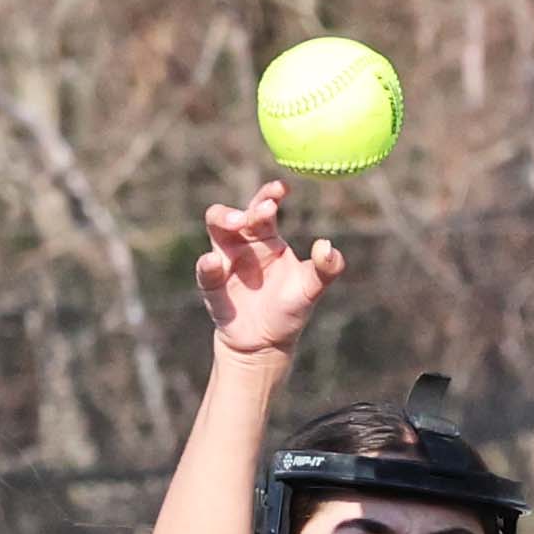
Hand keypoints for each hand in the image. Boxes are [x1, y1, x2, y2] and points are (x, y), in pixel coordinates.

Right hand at [196, 181, 344, 359]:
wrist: (266, 344)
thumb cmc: (289, 309)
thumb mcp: (312, 288)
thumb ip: (327, 268)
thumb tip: (326, 246)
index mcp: (267, 238)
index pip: (264, 206)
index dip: (270, 193)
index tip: (282, 189)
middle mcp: (243, 244)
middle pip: (235, 213)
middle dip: (247, 208)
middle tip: (264, 210)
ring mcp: (225, 263)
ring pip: (215, 229)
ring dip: (223, 220)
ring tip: (237, 223)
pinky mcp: (213, 286)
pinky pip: (206, 272)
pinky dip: (207, 265)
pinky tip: (214, 262)